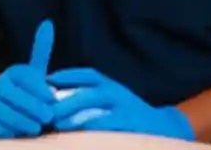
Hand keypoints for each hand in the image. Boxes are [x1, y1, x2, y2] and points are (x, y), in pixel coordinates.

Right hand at [0, 19, 55, 138]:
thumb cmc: (21, 90)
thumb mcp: (32, 72)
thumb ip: (41, 50)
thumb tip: (48, 24)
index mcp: (12, 74)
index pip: (23, 77)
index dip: (37, 87)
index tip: (53, 96)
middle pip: (12, 95)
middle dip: (31, 105)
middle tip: (48, 115)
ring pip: (2, 111)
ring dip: (21, 119)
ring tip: (37, 126)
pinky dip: (8, 130)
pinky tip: (22, 134)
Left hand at [49, 68, 193, 139]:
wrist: (163, 127)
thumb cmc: (127, 112)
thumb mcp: (110, 97)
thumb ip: (87, 94)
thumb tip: (53, 93)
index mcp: (111, 84)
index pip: (87, 75)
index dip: (66, 76)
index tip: (47, 79)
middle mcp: (118, 94)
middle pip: (87, 93)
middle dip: (65, 101)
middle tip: (46, 110)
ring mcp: (126, 111)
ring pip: (97, 113)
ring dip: (75, 118)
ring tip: (57, 124)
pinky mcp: (131, 127)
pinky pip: (109, 128)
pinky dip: (93, 131)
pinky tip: (79, 134)